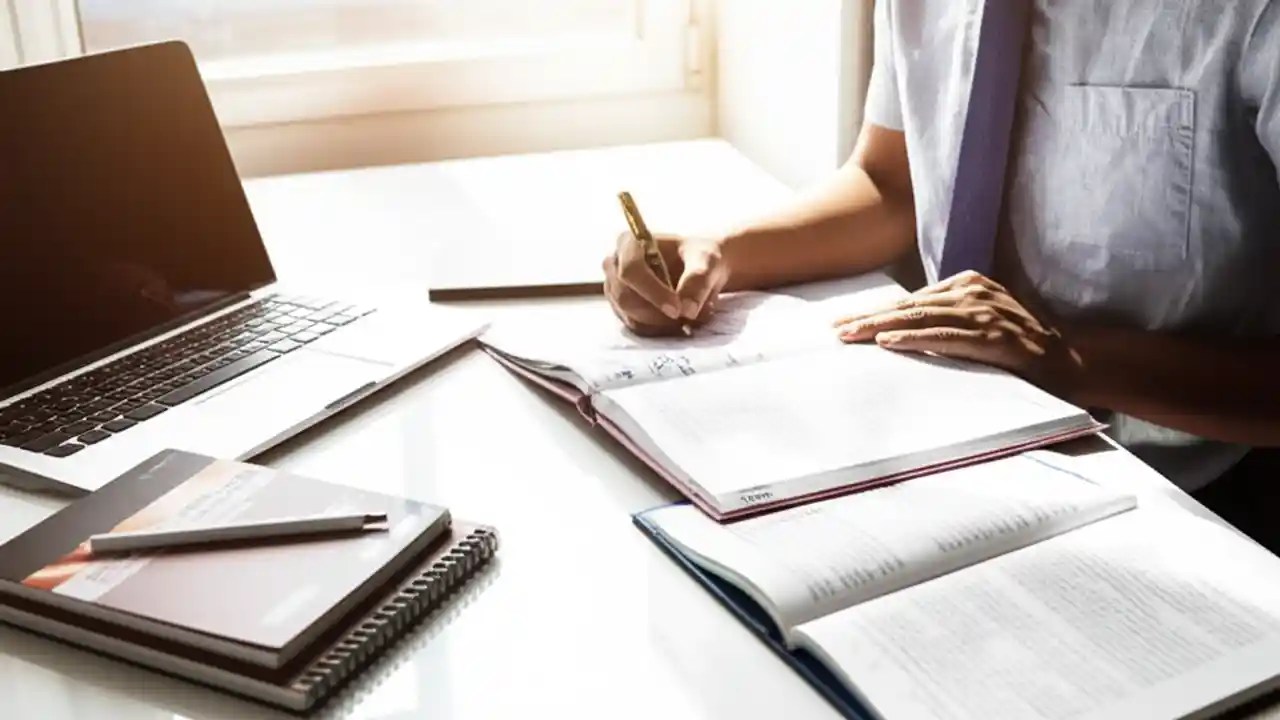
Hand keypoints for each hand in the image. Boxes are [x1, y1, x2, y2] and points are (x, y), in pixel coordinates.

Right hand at [603, 232, 729, 335]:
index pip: (631, 270)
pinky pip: (634, 326)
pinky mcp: (621, 308)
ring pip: (629, 315)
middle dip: (656, 313)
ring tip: (687, 319)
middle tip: (686, 318)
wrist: (702, 268)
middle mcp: (615, 265)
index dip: (652, 292)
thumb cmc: (700, 256)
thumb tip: (687, 310)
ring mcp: (615, 288)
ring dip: (659, 323)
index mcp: (630, 243)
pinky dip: (657, 330)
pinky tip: (677, 324)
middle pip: (625, 297)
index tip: (677, 309)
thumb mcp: (707, 260)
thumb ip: (698, 280)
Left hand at [833, 270, 1083, 395]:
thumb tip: (898, 332)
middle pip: (909, 305)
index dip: (876, 311)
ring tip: (849, 335)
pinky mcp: (994, 337)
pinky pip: (945, 337)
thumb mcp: (979, 327)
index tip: (844, 323)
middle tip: (835, 329)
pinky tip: (886, 343)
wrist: (1073, 362)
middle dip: (868, 317)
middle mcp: (974, 291)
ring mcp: (985, 312)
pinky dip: (914, 339)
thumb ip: (947, 323)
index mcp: (968, 285)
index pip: (911, 300)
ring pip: (921, 317)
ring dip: (880, 326)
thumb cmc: (1020, 350)